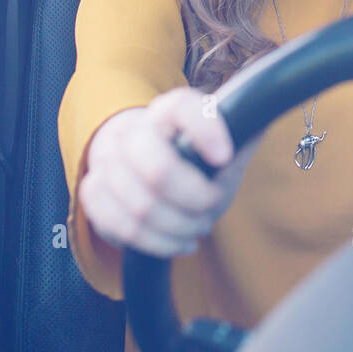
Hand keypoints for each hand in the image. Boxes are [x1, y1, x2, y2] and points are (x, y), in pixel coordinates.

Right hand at [78, 88, 260, 257]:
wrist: (142, 162)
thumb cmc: (193, 158)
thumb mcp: (223, 147)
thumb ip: (242, 138)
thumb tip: (259, 122)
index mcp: (168, 112)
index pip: (181, 108)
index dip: (204, 130)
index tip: (224, 157)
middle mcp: (133, 131)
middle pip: (157, 169)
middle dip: (194, 199)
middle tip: (212, 207)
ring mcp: (106, 161)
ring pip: (140, 206)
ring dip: (179, 227)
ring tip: (198, 227)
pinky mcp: (93, 193)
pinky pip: (121, 227)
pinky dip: (157, 243)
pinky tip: (180, 243)